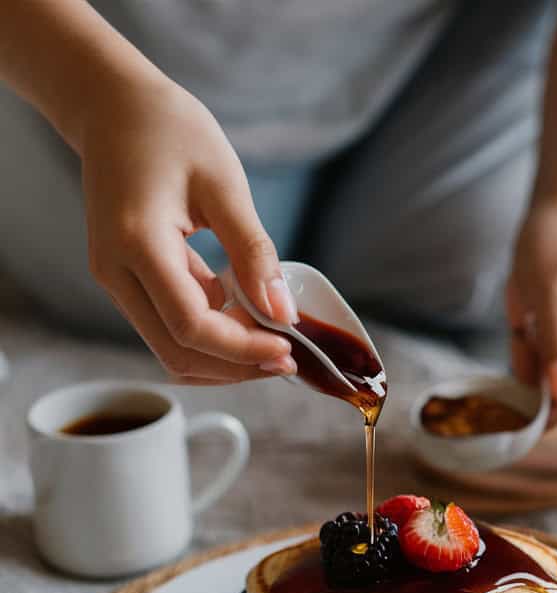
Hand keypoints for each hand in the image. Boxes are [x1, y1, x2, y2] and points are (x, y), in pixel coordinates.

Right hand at [81, 75, 297, 382]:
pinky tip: (245, 317)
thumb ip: (253, 251)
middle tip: (286, 359)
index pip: (191, 326)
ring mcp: (116, 281)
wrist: (113, 108)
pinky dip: (209, 335)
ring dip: (222, 358)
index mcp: (137, 244)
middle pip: (178, 353)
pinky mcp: (126, 282)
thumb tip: (282, 313)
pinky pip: (167, 328)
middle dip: (235, 365)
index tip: (287, 348)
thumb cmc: (169, 131)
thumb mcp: (224, 183)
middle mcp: (115, 273)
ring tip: (270, 341)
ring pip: (171, 350)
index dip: (242, 349)